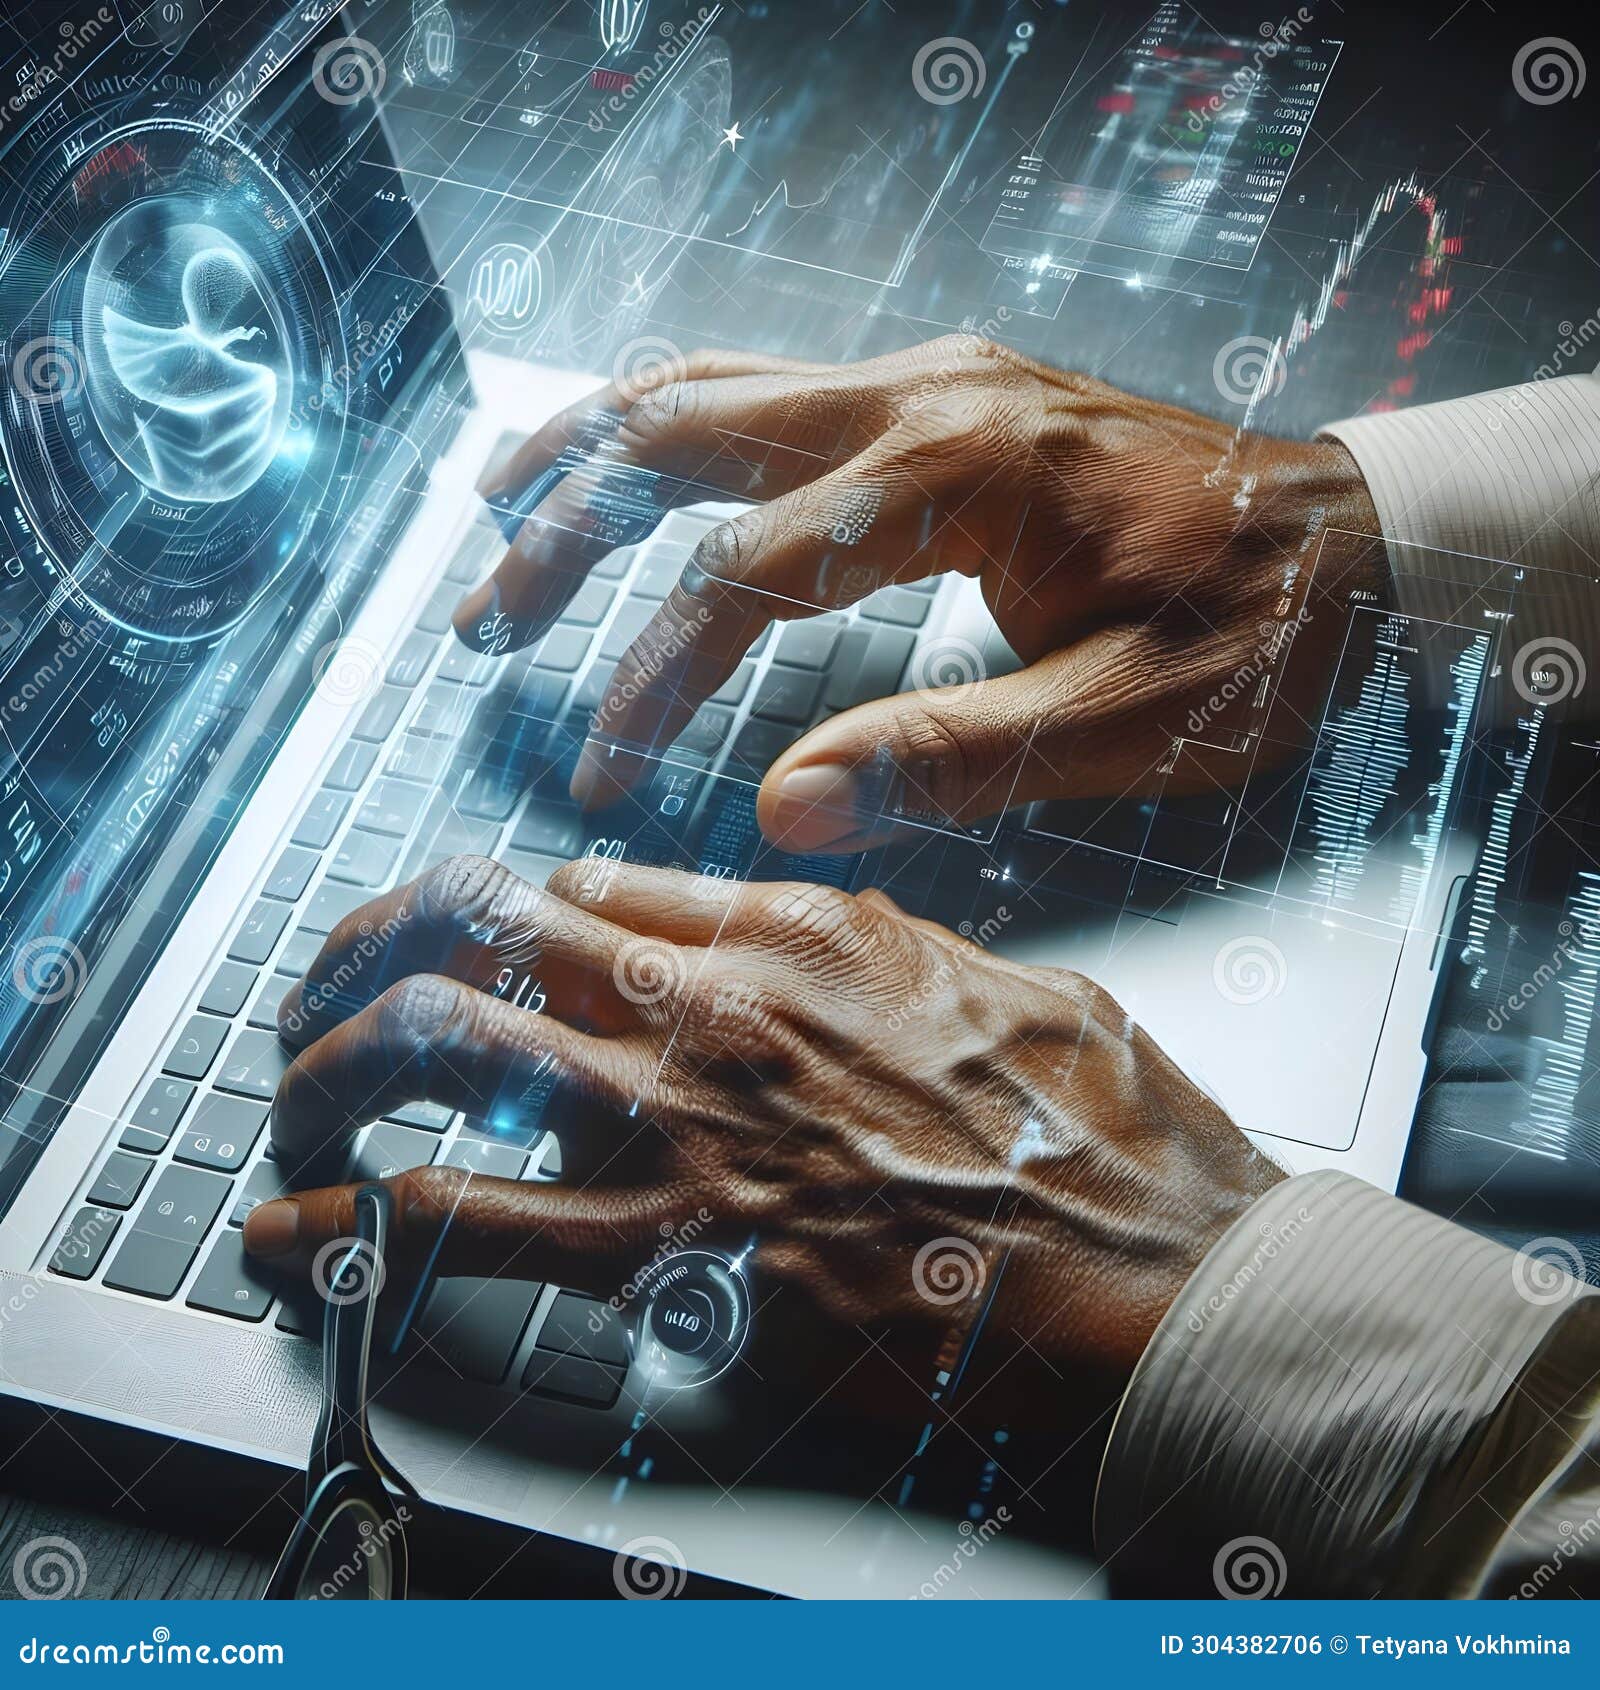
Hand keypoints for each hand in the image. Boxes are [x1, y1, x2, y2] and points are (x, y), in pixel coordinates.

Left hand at [249, 855, 1283, 1425]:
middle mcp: (723, 999)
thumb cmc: (1109, 1141)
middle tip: (327, 990)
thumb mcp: (1006, 988)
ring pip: (445, 1042)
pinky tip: (294, 1231)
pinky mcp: (679, 1253)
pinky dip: (350, 1220)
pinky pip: (463, 1223)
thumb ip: (884, 956)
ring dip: (336, 1065)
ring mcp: (689, 1121)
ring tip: (292, 1097)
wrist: (1165, 1283)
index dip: (496, 905)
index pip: (591, 879)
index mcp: (804, 927)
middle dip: (371, 946)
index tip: (456, 938)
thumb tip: (814, 956)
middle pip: (483, 919)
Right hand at [459, 337, 1380, 851]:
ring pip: (712, 380)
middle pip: (686, 436)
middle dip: (568, 531)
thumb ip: (953, 758)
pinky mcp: (938, 392)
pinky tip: (622, 457)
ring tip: (497, 513)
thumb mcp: (1126, 718)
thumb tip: (784, 805)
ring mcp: (929, 377)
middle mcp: (924, 394)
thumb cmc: (1259, 630)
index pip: (747, 575)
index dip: (653, 678)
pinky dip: (670, 418)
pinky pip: (768, 382)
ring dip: (593, 449)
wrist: (1357, 534)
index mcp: (959, 473)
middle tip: (486, 621)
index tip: (600, 767)